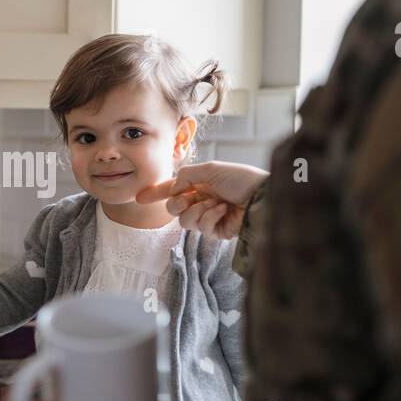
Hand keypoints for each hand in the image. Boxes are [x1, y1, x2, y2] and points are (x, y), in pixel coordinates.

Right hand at [137, 161, 267, 239]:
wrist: (262, 196)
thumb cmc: (241, 178)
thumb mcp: (211, 169)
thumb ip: (186, 176)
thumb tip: (173, 188)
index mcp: (200, 184)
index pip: (173, 190)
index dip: (156, 193)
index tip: (139, 198)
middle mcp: (202, 200)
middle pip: (173, 209)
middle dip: (177, 204)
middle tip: (188, 199)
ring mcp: (209, 217)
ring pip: (185, 221)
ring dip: (197, 210)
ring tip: (215, 202)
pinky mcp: (217, 231)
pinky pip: (202, 228)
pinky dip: (210, 217)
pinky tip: (223, 210)